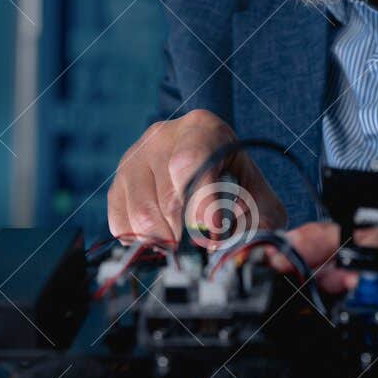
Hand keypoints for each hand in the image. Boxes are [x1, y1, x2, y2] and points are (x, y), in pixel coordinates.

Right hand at [106, 110, 285, 243]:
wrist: (207, 163)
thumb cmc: (236, 182)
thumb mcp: (259, 195)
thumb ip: (259, 221)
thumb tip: (231, 249)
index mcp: (202, 128)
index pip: (191, 162)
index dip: (202, 200)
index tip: (214, 231)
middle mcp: (162, 136)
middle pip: (167, 196)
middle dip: (186, 232)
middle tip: (201, 248)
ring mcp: (135, 157)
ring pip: (141, 213)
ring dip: (165, 240)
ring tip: (182, 245)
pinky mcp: (118, 182)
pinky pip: (120, 221)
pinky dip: (141, 240)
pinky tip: (161, 238)